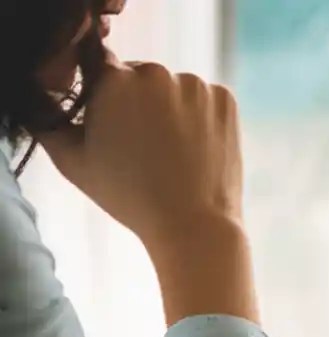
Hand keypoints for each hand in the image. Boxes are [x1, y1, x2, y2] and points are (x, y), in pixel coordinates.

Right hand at [37, 52, 257, 324]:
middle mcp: (156, 73)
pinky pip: (205, 99)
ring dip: (170, 108)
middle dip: (136, 100)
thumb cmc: (129, 196)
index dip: (103, 92)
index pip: (99, 64)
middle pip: (139, 75)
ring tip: (170, 151)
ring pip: (174, 88)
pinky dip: (201, 117)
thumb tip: (46, 102)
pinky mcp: (225, 100)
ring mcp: (195, 85)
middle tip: (141, 144)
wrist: (193, 223)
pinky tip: (195, 148)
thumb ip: (50, 121)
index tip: (112, 120)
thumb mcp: (72, 161)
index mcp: (114, 80)